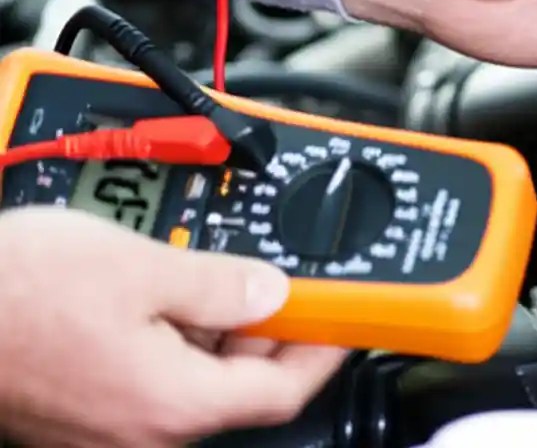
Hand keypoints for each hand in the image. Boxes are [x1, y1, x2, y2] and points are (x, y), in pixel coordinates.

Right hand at [0, 208, 346, 447]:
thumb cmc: (13, 295)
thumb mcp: (139, 266)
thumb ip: (220, 285)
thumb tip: (269, 293)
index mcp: (174, 404)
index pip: (283, 392)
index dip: (323, 350)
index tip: (342, 318)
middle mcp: (143, 433)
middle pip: (239, 389)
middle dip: (266, 333)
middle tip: (277, 281)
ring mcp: (107, 430)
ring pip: (192, 383)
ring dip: (213, 332)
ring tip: (208, 273)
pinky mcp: (77, 417)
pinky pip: (147, 381)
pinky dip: (167, 340)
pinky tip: (155, 294)